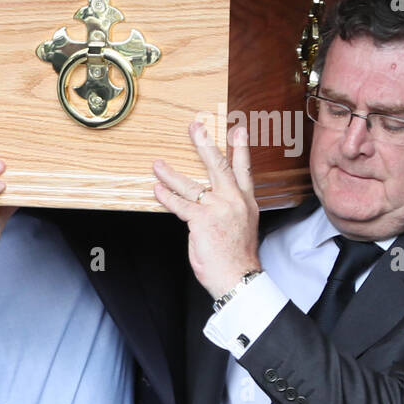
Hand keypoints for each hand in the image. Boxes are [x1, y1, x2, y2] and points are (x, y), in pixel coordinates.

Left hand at [154, 121, 260, 298]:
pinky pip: (180, 204)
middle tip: (196, 127)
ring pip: (191, 184)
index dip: (241, 148)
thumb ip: (227, 209)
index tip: (239, 129)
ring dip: (171, 174)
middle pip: (219, 166)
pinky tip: (157, 189)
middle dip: (205, 144)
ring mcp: (219, 208)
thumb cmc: (237, 256)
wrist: (239, 276)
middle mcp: (234, 200)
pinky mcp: (202, 220)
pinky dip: (166, 197)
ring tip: (158, 164)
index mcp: (246, 202)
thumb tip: (208, 201)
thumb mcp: (240, 226)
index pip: (244, 169)